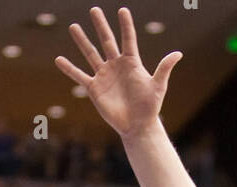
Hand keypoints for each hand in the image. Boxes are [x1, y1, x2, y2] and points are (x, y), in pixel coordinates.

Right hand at [55, 7, 181, 139]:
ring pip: (91, 54)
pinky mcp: (94, 89)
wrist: (137, 126)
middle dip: (100, 25)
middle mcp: (116, 65)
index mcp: (132, 62)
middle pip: (107, 41)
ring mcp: (104, 76)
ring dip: (82, 41)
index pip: (127, 39)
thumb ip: (164, 68)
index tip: (122, 10)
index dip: (125, 25)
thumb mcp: (158, 86)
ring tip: (73, 26)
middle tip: (94, 10)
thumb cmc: (149, 107)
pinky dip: (69, 69)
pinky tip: (59, 59)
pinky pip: (79, 76)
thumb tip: (178, 53)